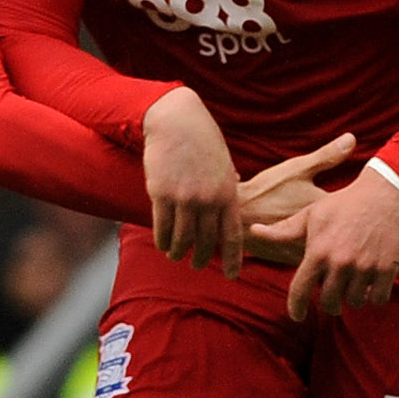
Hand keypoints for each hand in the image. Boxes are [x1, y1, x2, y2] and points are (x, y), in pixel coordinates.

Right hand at [141, 88, 242, 274]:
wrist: (176, 121)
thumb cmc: (201, 138)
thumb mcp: (223, 161)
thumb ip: (228, 181)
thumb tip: (236, 186)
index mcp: (228, 193)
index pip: (233, 235)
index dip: (234, 259)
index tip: (234, 276)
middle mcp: (208, 200)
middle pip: (206, 242)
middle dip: (202, 258)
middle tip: (198, 266)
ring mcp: (184, 198)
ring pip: (182, 238)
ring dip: (179, 251)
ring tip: (176, 256)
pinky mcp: (161, 194)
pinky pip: (162, 227)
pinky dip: (162, 240)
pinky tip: (162, 244)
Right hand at [231, 134, 356, 267]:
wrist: (235, 214)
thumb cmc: (267, 189)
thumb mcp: (298, 168)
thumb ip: (327, 156)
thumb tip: (352, 138)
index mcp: (324, 211)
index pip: (355, 213)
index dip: (365, 209)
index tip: (373, 205)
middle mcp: (318, 235)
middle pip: (347, 240)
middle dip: (356, 235)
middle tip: (366, 227)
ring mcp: (306, 250)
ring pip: (332, 255)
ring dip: (339, 250)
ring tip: (349, 242)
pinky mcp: (293, 260)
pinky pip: (316, 264)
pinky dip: (322, 258)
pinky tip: (325, 251)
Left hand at [285, 164, 398, 321]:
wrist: (386, 191)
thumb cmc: (344, 203)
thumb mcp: (312, 214)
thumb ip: (284, 230)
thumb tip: (254, 231)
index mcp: (318, 251)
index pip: (300, 290)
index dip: (296, 307)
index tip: (297, 315)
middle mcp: (340, 262)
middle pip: (329, 302)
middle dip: (330, 302)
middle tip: (333, 295)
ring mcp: (365, 267)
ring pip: (354, 302)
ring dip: (352, 298)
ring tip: (353, 285)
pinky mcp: (387, 269)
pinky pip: (377, 299)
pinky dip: (373, 296)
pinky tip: (371, 286)